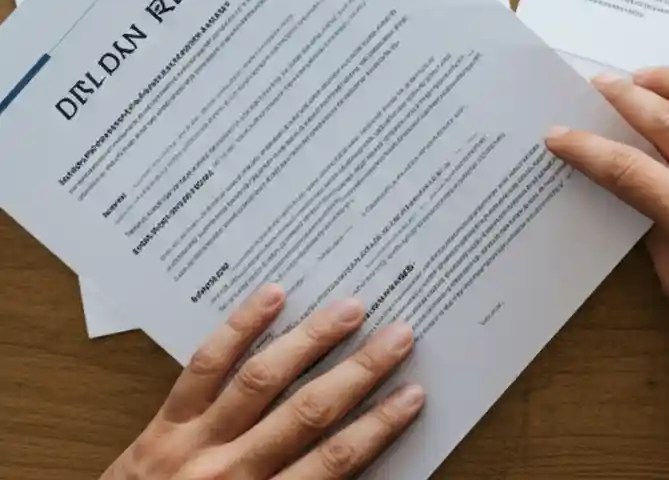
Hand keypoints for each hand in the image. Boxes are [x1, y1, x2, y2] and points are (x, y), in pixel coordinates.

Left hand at [103, 286, 423, 479]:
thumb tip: (350, 455)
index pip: (334, 462)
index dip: (378, 425)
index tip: (413, 394)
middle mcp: (232, 471)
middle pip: (308, 412)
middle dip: (360, 372)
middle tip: (399, 335)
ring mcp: (194, 442)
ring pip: (262, 380)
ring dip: (311, 340)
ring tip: (350, 308)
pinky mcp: (164, 422)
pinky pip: (204, 366)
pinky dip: (239, 328)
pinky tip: (272, 297)